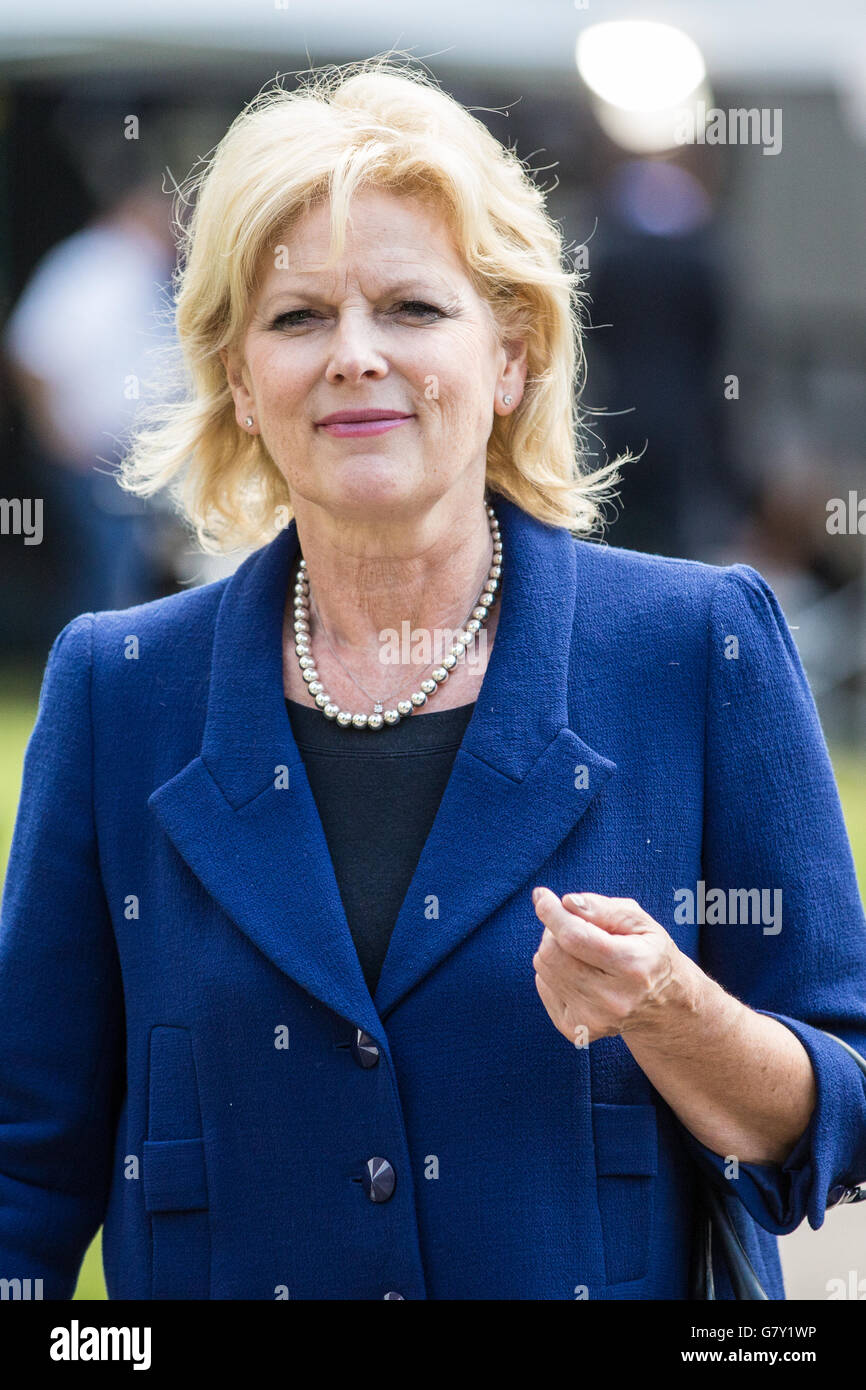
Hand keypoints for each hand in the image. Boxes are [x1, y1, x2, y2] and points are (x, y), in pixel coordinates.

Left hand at [531, 888, 698, 1046]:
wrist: (664, 1006)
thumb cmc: (650, 954)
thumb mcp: (642, 922)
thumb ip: (605, 909)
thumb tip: (567, 903)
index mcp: (633, 966)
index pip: (575, 938)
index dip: (552, 914)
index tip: (542, 895)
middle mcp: (612, 999)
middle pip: (553, 954)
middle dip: (554, 929)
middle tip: (571, 923)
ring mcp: (592, 1019)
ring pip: (544, 968)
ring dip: (553, 948)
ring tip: (580, 948)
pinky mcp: (576, 1030)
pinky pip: (543, 986)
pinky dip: (553, 971)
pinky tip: (578, 971)